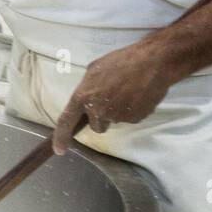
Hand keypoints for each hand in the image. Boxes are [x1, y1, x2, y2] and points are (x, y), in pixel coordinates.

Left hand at [50, 40, 175, 153]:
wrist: (152, 62)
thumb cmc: (120, 61)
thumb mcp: (94, 70)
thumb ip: (87, 88)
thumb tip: (87, 98)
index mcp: (83, 96)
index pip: (66, 121)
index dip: (61, 137)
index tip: (59, 150)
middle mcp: (97, 110)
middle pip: (96, 125)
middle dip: (101, 118)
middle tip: (110, 98)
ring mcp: (117, 116)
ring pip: (113, 121)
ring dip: (117, 111)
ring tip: (126, 91)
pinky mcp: (135, 119)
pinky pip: (130, 118)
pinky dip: (132, 110)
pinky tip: (137, 95)